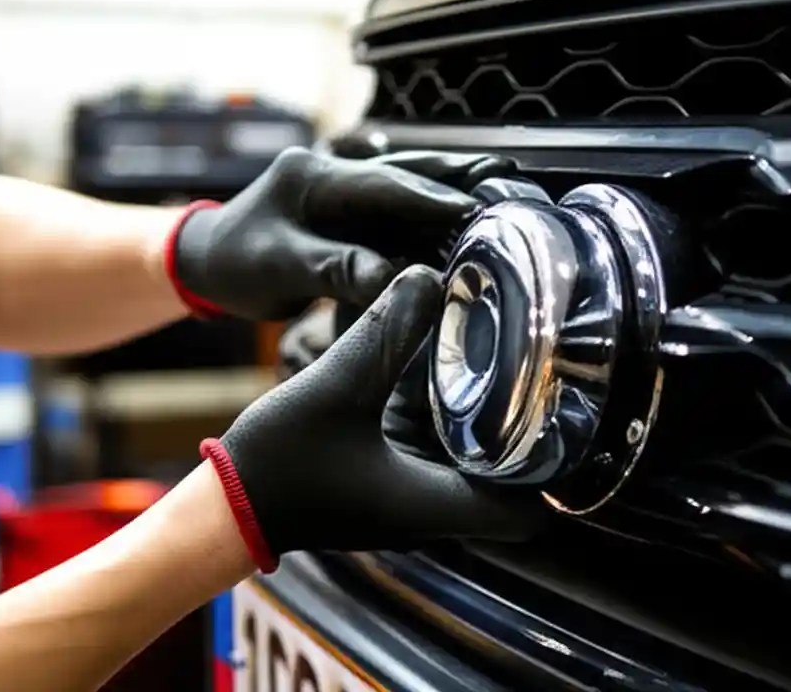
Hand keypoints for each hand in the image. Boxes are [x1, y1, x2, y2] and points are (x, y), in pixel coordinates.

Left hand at [167, 147, 514, 319]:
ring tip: (500, 198)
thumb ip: (335, 269)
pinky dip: (431, 219)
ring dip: (449, 196)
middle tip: (507, 184)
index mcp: (311, 177)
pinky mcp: (352, 210)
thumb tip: (393, 277)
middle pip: (404, 175)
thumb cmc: (236, 264)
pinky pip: (399, 213)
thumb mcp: (279, 268)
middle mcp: (332, 172)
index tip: (474, 211)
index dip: (430, 198)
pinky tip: (465, 225)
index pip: (382, 185)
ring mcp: (343, 189)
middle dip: (455, 180)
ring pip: (407, 190)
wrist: (207, 263)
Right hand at [199, 265, 543, 571]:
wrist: (221, 509)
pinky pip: (435, 455)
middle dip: (524, 431)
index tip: (570, 418)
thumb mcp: (334, 386)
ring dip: (484, 422)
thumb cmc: (274, 467)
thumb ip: (384, 334)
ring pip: (471, 465)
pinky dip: (447, 421)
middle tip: (539, 374)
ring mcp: (408, 503)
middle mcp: (429, 514)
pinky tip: (441, 373)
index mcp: (431, 506)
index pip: (526, 514)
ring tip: (499, 362)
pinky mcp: (387, 487)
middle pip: (507, 483)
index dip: (555, 472)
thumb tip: (428, 277)